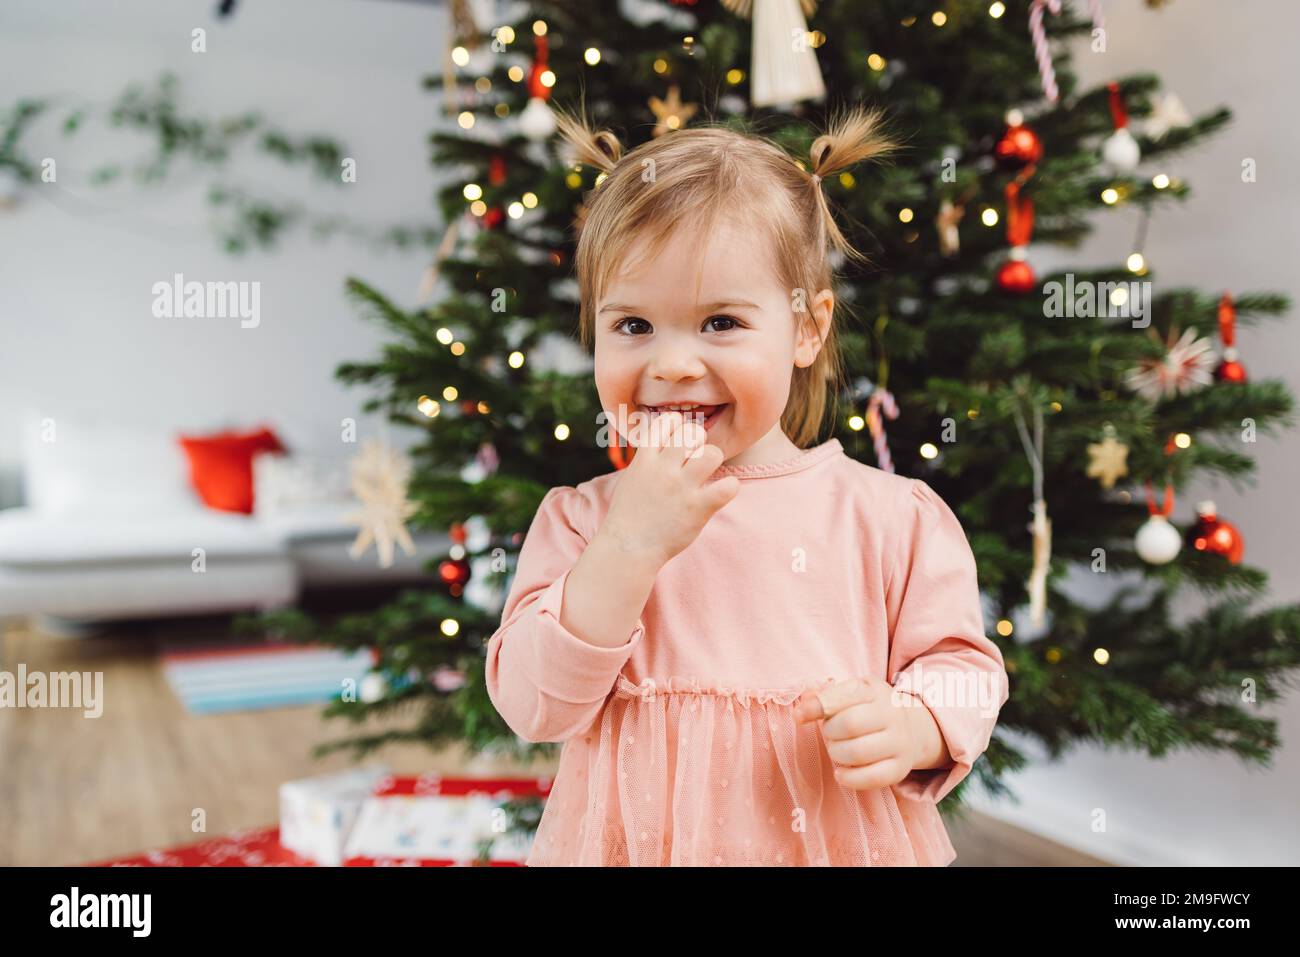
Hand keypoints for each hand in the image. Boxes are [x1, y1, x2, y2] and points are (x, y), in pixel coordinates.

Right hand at [597, 410, 740, 566]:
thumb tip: (663, 440)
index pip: (667, 421)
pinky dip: (730, 487)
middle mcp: (663, 469)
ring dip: (713, 461)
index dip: (678, 425)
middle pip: (693, 433)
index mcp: (644, 458)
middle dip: (698, 441)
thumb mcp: (632, 477)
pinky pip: (727, 486)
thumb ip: (648, 458)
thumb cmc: (629, 514)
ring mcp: (681, 488)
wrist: (628, 548)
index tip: (678, 439)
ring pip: (712, 454)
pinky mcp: (697, 508)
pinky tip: (722, 491)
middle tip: (695, 457)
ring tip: (707, 474)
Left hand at [793, 676, 946, 790]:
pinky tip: (841, 773)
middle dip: (830, 733)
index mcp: (875, 691)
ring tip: (837, 750)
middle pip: (850, 724)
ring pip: (858, 752)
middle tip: (830, 735)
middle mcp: (892, 714)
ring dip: (837, 754)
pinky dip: (850, 778)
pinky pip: (872, 777)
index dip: (817, 706)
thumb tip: (802, 709)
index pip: (844, 695)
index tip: (798, 717)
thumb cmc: (868, 711)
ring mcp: (899, 742)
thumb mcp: (850, 695)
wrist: (910, 730)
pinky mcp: (900, 768)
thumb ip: (825, 697)